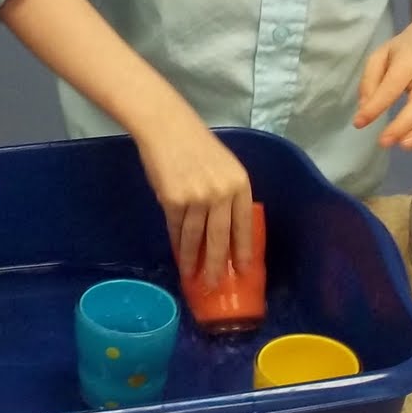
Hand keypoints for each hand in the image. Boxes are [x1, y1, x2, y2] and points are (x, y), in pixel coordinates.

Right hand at [133, 111, 253, 286]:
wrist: (167, 128)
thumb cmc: (195, 147)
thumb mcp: (223, 168)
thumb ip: (226, 195)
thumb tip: (223, 232)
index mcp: (239, 184)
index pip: (244, 225)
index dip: (243, 250)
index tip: (243, 270)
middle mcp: (221, 193)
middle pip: (220, 238)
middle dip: (217, 264)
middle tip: (215, 284)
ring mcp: (197, 197)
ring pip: (195, 237)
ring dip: (191, 259)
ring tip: (192, 276)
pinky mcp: (173, 200)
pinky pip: (176, 229)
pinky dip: (176, 243)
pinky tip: (177, 254)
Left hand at [353, 18, 411, 150]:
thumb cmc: (402, 52)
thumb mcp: (379, 56)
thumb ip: (369, 81)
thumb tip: (364, 108)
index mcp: (410, 61)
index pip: (393, 86)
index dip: (376, 106)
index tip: (359, 122)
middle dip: (403, 126)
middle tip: (383, 142)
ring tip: (402, 146)